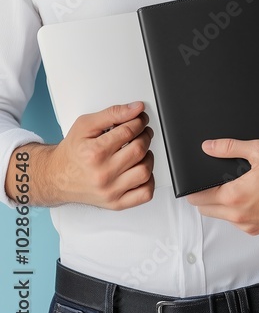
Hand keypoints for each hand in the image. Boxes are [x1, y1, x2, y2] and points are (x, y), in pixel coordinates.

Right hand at [8, 102, 154, 208]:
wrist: (57, 177)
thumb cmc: (72, 152)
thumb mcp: (85, 125)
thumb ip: (112, 114)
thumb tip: (136, 108)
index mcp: (94, 153)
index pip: (129, 131)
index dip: (139, 121)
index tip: (140, 119)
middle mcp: (102, 174)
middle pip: (139, 150)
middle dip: (145, 136)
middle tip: (142, 133)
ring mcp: (110, 191)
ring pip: (145, 171)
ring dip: (148, 157)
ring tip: (140, 152)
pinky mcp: (116, 203)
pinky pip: (145, 194)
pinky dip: (149, 181)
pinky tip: (139, 170)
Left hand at [184, 138, 258, 234]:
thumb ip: (231, 147)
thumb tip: (209, 147)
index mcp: (234, 196)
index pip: (196, 198)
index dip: (192, 187)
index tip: (196, 181)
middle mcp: (238, 215)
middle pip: (204, 210)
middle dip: (203, 197)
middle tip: (213, 183)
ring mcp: (248, 225)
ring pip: (221, 217)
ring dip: (220, 205)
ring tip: (234, 189)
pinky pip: (238, 222)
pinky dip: (237, 212)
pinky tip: (250, 198)